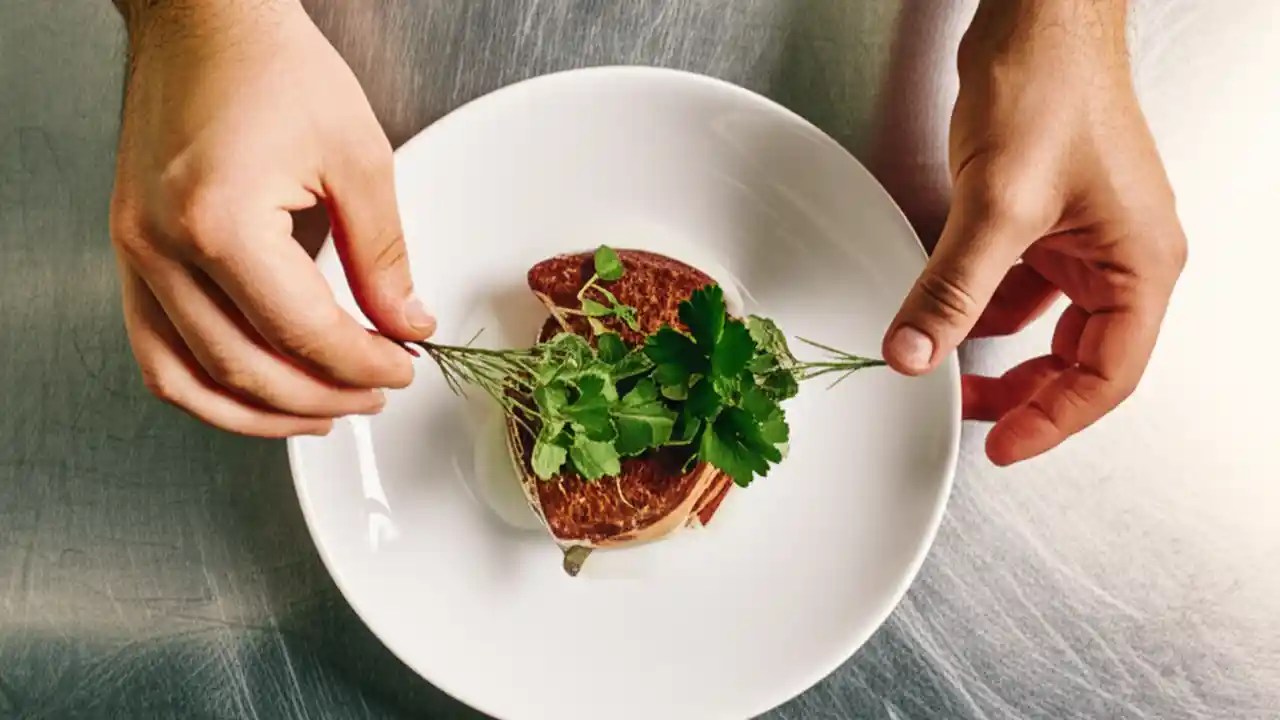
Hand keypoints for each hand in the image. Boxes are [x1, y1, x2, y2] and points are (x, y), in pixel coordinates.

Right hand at [109, 0, 433, 436]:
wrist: (204, 23)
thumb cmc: (272, 67)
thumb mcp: (359, 158)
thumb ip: (384, 255)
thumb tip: (405, 323)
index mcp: (222, 222)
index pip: (305, 333)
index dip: (364, 364)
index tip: (402, 367)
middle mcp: (163, 247)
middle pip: (248, 368)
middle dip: (324, 395)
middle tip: (375, 394)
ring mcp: (136, 254)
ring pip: (190, 379)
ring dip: (261, 413)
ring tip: (321, 413)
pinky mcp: (131, 253)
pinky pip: (156, 351)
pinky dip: (207, 387)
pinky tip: (255, 392)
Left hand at [881, 0, 1186, 464]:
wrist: (1038, 17)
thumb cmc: (1052, 87)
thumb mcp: (996, 204)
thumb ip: (952, 288)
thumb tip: (914, 354)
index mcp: (1140, 264)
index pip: (1107, 375)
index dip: (1054, 421)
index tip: (1002, 446)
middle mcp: (1121, 257)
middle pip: (1080, 359)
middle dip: (1027, 395)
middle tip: (972, 421)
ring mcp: (1085, 238)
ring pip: (1046, 327)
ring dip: (1000, 355)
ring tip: (950, 375)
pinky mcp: (1047, 219)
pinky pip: (1019, 286)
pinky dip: (984, 309)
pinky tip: (948, 315)